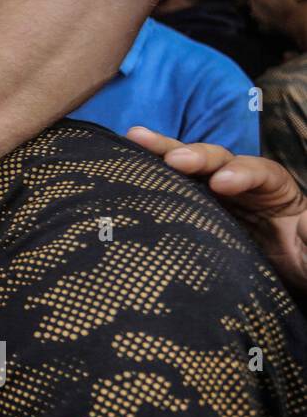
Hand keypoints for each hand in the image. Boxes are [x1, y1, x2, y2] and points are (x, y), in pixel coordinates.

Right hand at [126, 126, 306, 295]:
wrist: (291, 278)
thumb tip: (303, 223)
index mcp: (278, 192)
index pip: (261, 173)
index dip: (241, 173)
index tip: (221, 183)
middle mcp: (243, 189)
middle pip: (218, 162)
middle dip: (195, 156)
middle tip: (172, 159)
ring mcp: (215, 202)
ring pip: (190, 172)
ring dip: (164, 153)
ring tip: (135, 138)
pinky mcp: (194, 220)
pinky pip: (172, 197)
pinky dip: (151, 181)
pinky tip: (128, 167)